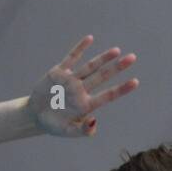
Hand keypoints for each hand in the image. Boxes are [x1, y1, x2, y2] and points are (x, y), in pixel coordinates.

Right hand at [25, 34, 139, 137]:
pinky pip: (71, 58)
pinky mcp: (58, 73)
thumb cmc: (54, 126)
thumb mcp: (67, 132)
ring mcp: (71, 80)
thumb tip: (94, 122)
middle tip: (133, 57)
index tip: (135, 81)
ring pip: (90, 66)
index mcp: (87, 104)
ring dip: (103, 58)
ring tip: (117, 50)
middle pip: (103, 76)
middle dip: (117, 67)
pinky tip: (90, 38)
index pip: (108, 95)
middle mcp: (82, 90)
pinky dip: (80, 48)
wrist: (36, 116)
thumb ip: (81, 130)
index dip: (122, 89)